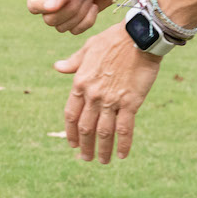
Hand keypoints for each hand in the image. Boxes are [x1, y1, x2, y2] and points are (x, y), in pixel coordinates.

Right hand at [28, 0, 135, 34]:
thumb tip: (49, 8)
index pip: (33, 5)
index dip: (46, 8)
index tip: (65, 0)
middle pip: (49, 20)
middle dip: (70, 10)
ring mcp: (63, 10)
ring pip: (61, 28)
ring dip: (80, 14)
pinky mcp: (76, 19)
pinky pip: (75, 31)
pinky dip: (87, 21)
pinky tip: (93, 6)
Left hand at [54, 23, 163, 163]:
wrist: (139, 36)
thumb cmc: (114, 39)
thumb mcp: (88, 48)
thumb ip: (73, 63)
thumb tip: (57, 67)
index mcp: (80, 83)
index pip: (71, 114)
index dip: (71, 132)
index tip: (72, 144)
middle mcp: (93, 95)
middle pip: (86, 127)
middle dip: (85, 146)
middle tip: (86, 158)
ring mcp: (111, 100)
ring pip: (104, 132)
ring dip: (102, 149)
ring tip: (101, 161)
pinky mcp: (131, 102)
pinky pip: (125, 128)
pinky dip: (124, 144)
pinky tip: (122, 155)